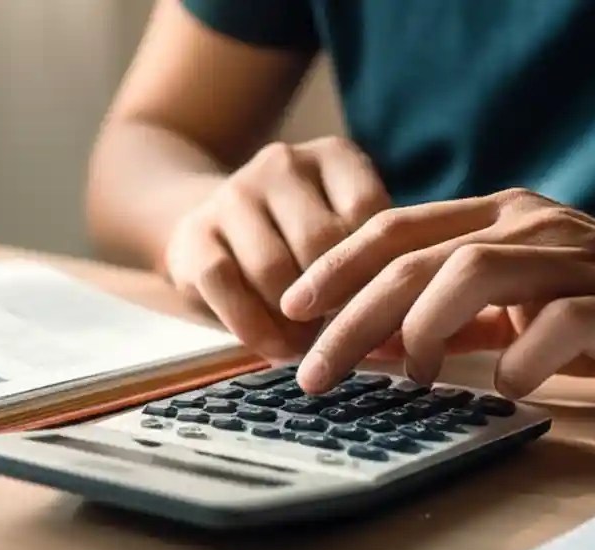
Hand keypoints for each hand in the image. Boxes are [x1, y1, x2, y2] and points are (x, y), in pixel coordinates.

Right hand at [163, 137, 390, 360]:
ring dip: (294, 322)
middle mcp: (282, 163)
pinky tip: (273, 348)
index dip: (377, 272)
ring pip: (273, 269)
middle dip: (334, 301)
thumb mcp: (342, 232)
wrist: (211, 226)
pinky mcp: (194, 233)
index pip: (370, 215)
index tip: (379, 309)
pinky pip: (226, 286)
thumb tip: (400, 330)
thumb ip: (372, 261)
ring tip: (310, 347)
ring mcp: (233, 194)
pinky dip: (253, 328)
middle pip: (320, 244)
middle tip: (344, 337)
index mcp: (333, 156)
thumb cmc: (296, 242)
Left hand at [281, 188, 594, 395]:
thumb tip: (381, 344)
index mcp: (500, 216)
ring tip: (415, 380)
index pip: (395, 227)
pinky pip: (553, 325)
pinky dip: (518, 360)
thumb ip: (456, 312)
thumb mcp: (520, 303)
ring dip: (424, 332)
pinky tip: (508, 386)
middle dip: (352, 316)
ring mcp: (577, 258)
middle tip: (314, 371)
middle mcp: (531, 224)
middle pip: (414, 259)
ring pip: (469, 273)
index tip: (290, 307)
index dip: (336, 265)